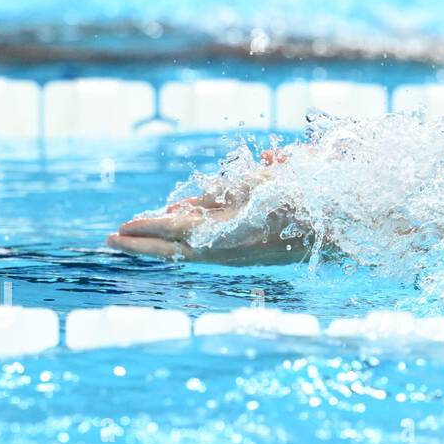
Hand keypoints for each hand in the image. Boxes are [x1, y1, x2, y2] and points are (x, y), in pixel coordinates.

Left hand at [107, 149, 308, 264]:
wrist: (333, 231)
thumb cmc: (296, 201)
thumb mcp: (254, 186)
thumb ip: (215, 195)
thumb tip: (177, 208)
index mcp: (224, 235)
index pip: (173, 232)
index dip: (145, 228)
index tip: (119, 227)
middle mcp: (224, 251)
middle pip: (172, 250)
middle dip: (140, 244)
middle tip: (110, 239)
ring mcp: (234, 257)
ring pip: (186, 252)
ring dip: (160, 244)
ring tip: (137, 236)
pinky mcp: (244, 257)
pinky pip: (206, 250)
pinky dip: (185, 243)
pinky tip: (179, 230)